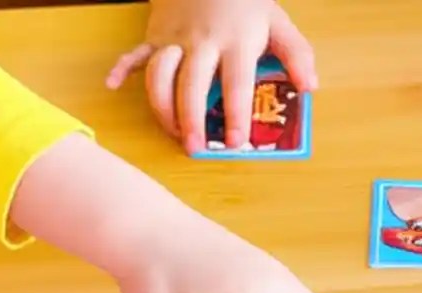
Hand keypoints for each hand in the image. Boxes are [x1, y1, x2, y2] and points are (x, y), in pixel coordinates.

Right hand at [105, 0, 316, 154]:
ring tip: (171, 132)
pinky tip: (112, 84)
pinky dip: (120, 67)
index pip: (235, 84)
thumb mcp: (279, 22)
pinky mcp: (155, 35)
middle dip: (190, 119)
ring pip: (160, 74)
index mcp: (235, 42)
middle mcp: (202, 42)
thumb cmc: (246, 4)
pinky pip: (134, 52)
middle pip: (191, 85)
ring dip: (161, 106)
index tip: (236, 142)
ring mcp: (174, 39)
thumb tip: (309, 87)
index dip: (236, 115)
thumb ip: (297, 55)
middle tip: (196, 148)